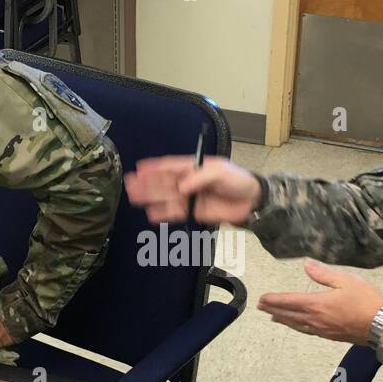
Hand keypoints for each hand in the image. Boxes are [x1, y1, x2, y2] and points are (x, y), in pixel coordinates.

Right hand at [124, 155, 261, 224]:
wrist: (252, 202)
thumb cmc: (238, 180)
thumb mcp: (220, 172)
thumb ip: (200, 178)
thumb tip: (181, 188)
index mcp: (194, 168)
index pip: (171, 167)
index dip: (155, 168)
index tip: (139, 168)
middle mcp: (189, 182)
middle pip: (164, 183)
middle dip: (147, 183)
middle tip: (130, 184)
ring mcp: (191, 198)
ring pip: (166, 197)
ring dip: (150, 197)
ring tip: (134, 197)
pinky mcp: (194, 213)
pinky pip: (176, 213)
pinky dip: (163, 214)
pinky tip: (150, 214)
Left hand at [257, 260, 382, 343]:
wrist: (380, 327)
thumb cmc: (365, 301)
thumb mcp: (346, 281)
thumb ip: (324, 274)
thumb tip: (307, 265)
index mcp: (317, 303)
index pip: (289, 301)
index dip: (274, 299)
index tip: (262, 298)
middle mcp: (315, 318)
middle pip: (289, 314)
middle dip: (273, 309)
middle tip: (261, 306)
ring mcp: (321, 329)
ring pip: (296, 324)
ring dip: (283, 319)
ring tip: (272, 316)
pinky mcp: (328, 336)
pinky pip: (306, 331)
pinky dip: (296, 327)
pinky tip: (296, 326)